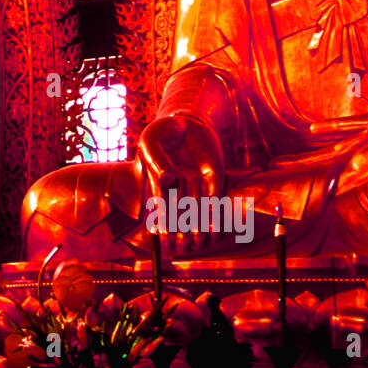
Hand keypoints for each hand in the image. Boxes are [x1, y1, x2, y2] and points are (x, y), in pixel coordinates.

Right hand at [137, 113, 224, 255]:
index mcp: (161, 180)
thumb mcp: (150, 140)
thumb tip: (167, 180)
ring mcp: (197, 180)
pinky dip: (217, 216)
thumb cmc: (164, 132)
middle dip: (182, 231)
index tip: (163, 238)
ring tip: (198, 246)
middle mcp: (180, 184)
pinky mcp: (214, 175)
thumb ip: (155, 159)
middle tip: (182, 248)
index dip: (163, 224)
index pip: (162, 207)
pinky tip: (216, 233)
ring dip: (199, 229)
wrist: (185, 120)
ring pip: (199, 210)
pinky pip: (216, 199)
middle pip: (181, 213)